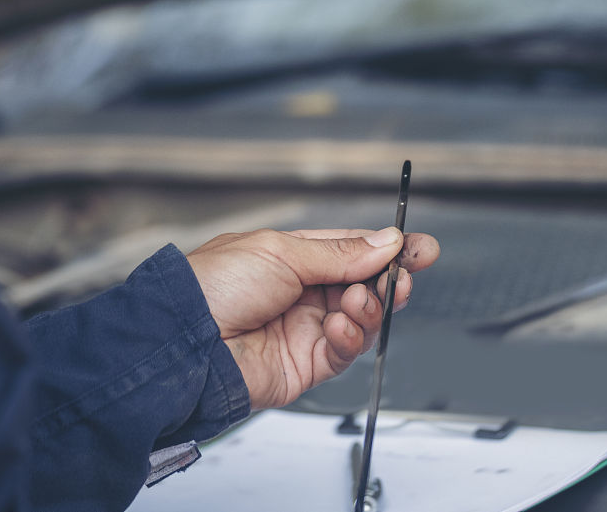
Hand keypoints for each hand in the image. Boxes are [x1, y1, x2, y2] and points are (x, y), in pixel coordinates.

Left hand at [186, 226, 438, 409]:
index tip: (420, 247)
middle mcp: (300, 293)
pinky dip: (351, 338)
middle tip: (403, 276)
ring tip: (360, 300)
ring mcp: (303, 329)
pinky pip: (344, 352)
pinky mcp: (304, 364)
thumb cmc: (213, 287)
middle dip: (388, 280)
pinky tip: (341, 327)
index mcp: (291, 257)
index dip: (387, 249)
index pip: (351, 250)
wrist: (185, 342)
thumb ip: (339, 253)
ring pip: (360, 319)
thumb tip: (385, 242)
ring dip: (369, 308)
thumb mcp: (281, 252)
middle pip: (363, 285)